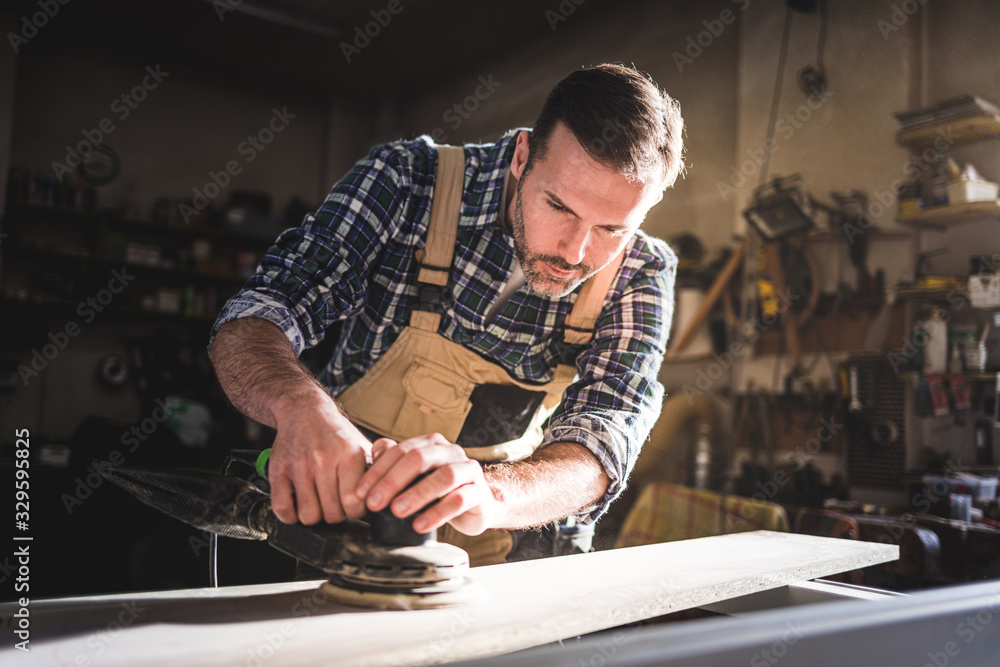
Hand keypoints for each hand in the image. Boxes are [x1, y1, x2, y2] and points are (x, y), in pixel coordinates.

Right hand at [267, 388, 371, 524]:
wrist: (304, 411)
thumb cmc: (335, 433)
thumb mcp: (362, 445)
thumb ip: (377, 469)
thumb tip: (390, 493)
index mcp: (349, 454)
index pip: (354, 502)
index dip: (356, 512)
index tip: (354, 508)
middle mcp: (324, 459)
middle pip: (332, 513)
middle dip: (337, 516)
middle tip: (336, 506)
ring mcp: (299, 466)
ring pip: (309, 515)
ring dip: (315, 516)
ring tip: (319, 505)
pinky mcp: (279, 470)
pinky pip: (282, 508)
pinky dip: (291, 516)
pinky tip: (298, 506)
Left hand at [356, 434, 498, 535]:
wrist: (477, 506)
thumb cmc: (441, 491)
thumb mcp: (415, 477)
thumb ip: (394, 462)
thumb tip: (376, 451)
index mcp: (432, 444)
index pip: (401, 451)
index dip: (378, 471)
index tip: (361, 493)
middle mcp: (451, 452)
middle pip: (420, 458)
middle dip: (393, 481)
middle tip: (374, 503)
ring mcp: (468, 470)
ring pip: (443, 476)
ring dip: (416, 494)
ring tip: (397, 512)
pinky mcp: (479, 492)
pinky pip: (459, 499)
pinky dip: (437, 513)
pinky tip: (420, 524)